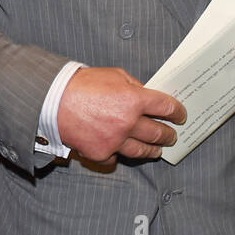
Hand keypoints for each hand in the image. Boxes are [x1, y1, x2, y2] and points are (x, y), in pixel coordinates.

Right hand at [55, 66, 185, 165]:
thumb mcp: (115, 75)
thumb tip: (148, 95)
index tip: (181, 115)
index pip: (167, 107)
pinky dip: (120, 155)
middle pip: (158, 132)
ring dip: (153, 150)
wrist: (53, 102)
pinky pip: (116, 158)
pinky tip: (124, 152)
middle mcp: (128, 122)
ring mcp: (115, 141)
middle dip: (169, 134)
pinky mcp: (101, 154)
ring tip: (158, 150)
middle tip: (173, 135)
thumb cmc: (83, 84)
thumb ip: (135, 86)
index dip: (178, 111)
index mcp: (135, 99)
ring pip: (142, 151)